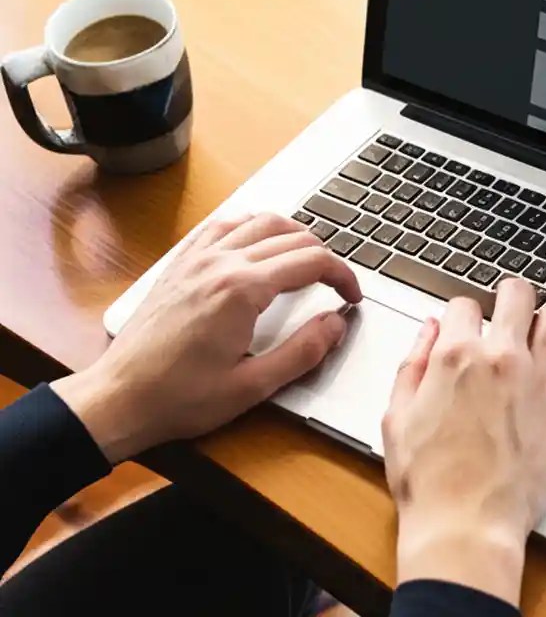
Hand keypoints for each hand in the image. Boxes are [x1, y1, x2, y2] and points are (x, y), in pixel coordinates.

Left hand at [54, 213, 361, 462]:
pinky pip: (222, 225)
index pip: (311, 261)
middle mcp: (219, 263)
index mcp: (242, 290)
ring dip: (292, 234)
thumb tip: (335, 324)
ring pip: (259, 220)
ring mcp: (196, 259)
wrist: (120, 398)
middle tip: (335, 285)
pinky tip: (258, 244)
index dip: (343, 276)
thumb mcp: (253, 386)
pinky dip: (251, 226)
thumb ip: (303, 351)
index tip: (351, 297)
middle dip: (324, 256)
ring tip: (307, 259)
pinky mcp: (180, 264)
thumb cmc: (179, 397)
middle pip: (291, 236)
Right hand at [382, 279, 545, 605]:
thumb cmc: (429, 482)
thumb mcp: (397, 417)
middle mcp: (500, 358)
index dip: (464, 315)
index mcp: (454, 357)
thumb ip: (413, 365)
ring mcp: (538, 379)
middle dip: (511, 297)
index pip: (465, 304)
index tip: (468, 327)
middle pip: (517, 294)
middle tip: (510, 311)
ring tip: (542, 333)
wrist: (466, 525)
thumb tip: (430, 330)